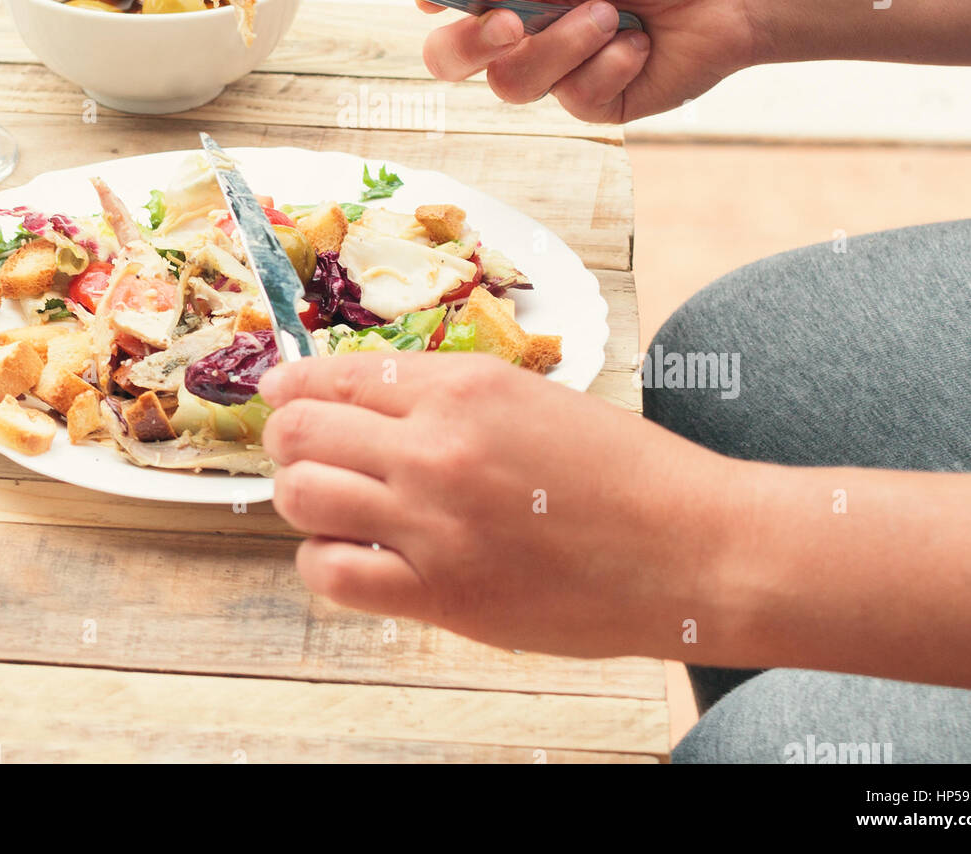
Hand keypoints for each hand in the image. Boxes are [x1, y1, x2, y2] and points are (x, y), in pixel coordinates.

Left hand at [260, 352, 738, 657]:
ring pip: (302, 496)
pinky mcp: (442, 594)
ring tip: (329, 503)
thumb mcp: (536, 401)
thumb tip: (374, 401)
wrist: (691, 548)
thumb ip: (452, 400)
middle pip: (301, 431)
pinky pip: (333, 573)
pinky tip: (352, 555)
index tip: (279, 392)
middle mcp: (436, 446)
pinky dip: (325, 561)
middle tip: (298, 450)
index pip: (338, 375)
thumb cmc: (625, 473)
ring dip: (301, 497)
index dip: (294, 385)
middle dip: (288, 438)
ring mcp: (433, 522)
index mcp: (464, 387)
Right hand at [417, 0, 756, 122]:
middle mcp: (522, 22)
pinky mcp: (592, 100)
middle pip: (449, 57)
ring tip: (614, 15)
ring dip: (564, 46)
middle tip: (514, 24)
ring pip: (511, 83)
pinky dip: (609, 66)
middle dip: (470, 46)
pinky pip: (572, 99)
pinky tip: (640, 43)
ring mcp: (554, 66)